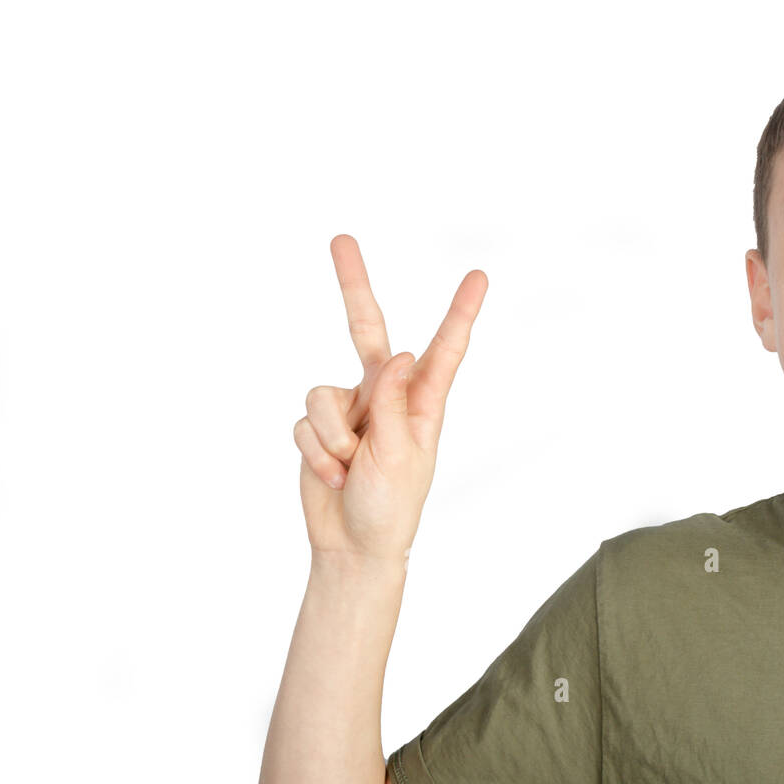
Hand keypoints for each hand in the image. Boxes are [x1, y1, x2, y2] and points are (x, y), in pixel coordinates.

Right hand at [293, 234, 486, 565]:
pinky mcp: (317, 427)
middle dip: (352, 283)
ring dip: (332, 441)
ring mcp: (349, 408)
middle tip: (340, 238)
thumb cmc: (392, 506)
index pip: (443, 350)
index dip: (460, 313)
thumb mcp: (403, 454)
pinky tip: (332, 477)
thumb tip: (400, 352)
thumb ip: (395, 403)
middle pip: (365, 329)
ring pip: (322, 396)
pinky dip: (317, 454)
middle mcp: (384, 395)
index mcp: (421, 402)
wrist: (353, 545)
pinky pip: (304, 423)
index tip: (479, 277)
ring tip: (350, 469)